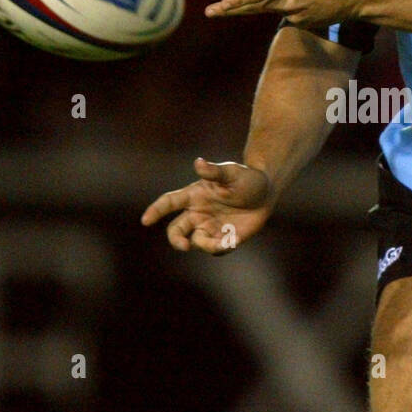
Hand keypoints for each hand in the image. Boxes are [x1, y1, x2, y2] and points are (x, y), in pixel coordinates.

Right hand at [140, 157, 273, 253]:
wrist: (265, 193)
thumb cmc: (245, 178)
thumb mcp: (231, 173)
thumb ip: (214, 171)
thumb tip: (198, 163)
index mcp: (194, 195)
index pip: (169, 203)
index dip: (156, 211)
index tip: (145, 221)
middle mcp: (197, 213)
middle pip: (176, 230)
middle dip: (176, 240)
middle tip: (184, 245)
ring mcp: (209, 227)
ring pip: (196, 242)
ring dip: (205, 244)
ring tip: (223, 242)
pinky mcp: (222, 238)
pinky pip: (215, 249)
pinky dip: (221, 247)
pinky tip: (234, 240)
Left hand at [205, 0, 362, 25]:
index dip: (237, 0)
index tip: (219, 6)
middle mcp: (288, 3)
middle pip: (254, 7)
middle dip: (231, 9)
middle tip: (210, 12)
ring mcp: (295, 15)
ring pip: (269, 7)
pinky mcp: (303, 22)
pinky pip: (284, 12)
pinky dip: (278, 2)